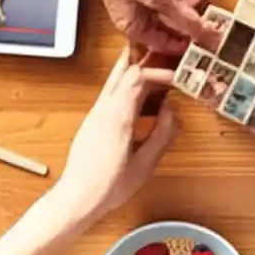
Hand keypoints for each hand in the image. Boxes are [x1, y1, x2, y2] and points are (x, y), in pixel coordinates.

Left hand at [53, 49, 178, 219]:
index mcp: (117, 116)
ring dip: (136, 74)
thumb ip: (162, 134)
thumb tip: (173, 111)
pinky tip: (141, 100)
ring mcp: (95, 113)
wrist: (76, 198)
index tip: (178, 78)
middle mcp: (103, 109)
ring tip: (157, 75)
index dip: (160, 72)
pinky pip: (111, 94)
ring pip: (115, 80)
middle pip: (123, 70)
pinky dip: (128, 88)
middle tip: (165, 57)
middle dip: (145, 61)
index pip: (138, 77)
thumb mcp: (145, 163)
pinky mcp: (92, 121)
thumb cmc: (109, 186)